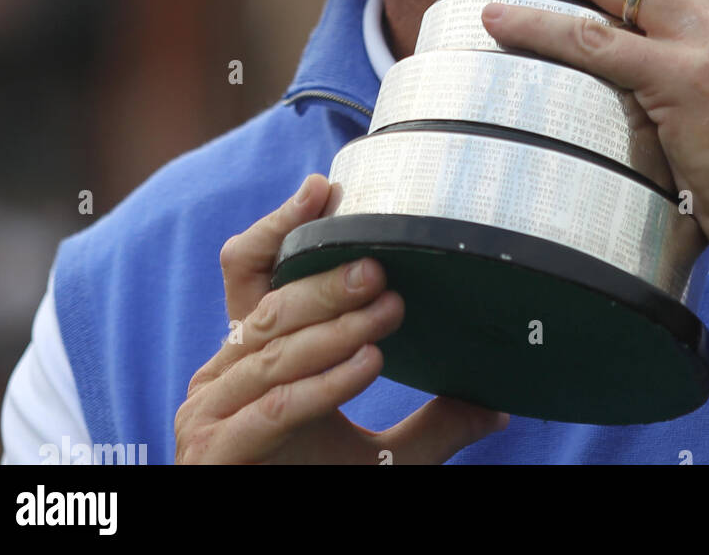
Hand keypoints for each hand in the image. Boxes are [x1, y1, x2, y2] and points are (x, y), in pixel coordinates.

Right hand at [174, 175, 508, 463]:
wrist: (265, 544)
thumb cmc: (312, 492)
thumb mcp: (380, 456)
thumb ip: (430, 427)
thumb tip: (498, 406)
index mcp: (249, 356)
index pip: (247, 271)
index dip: (277, 226)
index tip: (323, 189)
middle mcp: (220, 375)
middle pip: (270, 308)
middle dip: (325, 282)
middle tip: (381, 266)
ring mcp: (210, 414)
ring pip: (276, 353)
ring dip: (335, 329)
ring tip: (389, 311)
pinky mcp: (216, 452)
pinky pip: (277, 407)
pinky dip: (323, 383)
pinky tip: (366, 364)